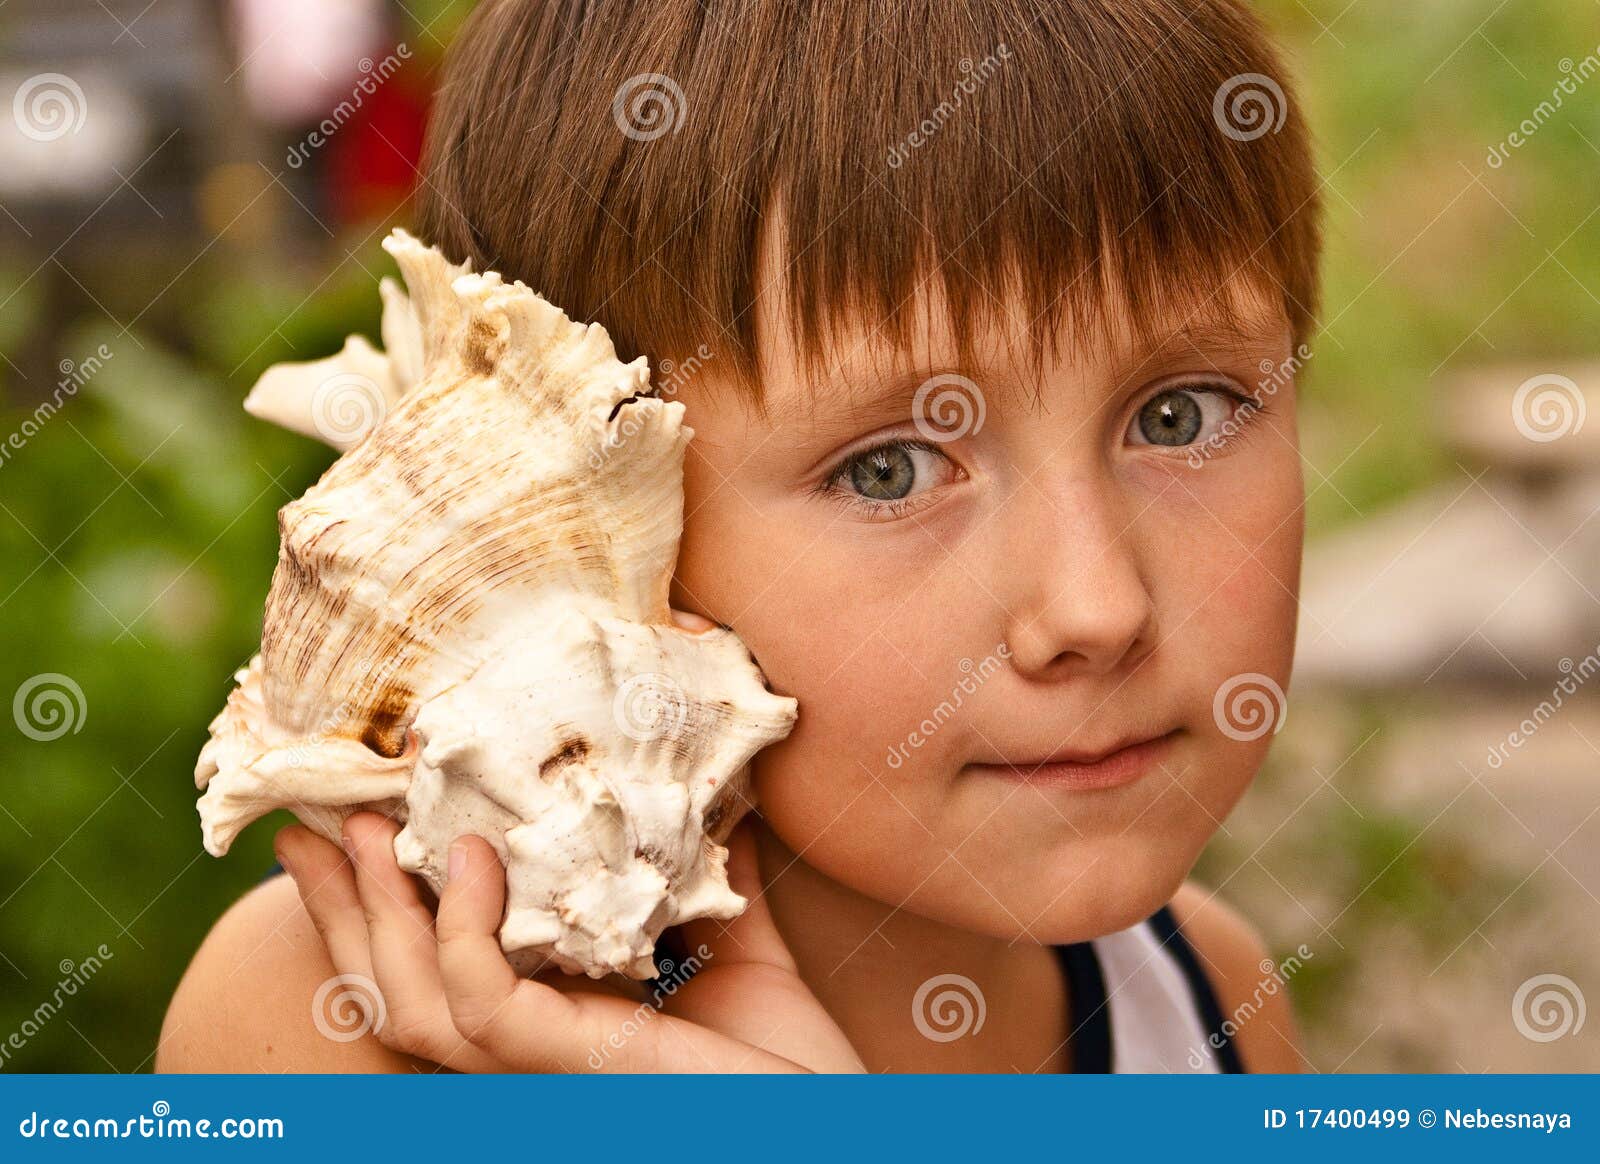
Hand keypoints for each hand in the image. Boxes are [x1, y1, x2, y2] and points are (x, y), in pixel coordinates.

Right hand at [274, 812, 865, 1072]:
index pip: (432, 970)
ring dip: (374, 911)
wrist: (837, 1128)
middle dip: (339, 908)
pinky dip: (464, 931)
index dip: (373, 908)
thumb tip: (709, 790)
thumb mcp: (736, 949)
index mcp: (550, 1026)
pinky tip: (475, 859)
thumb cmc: (788, 1064)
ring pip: (411, 1002)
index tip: (347, 822)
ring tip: (365, 825)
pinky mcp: (574, 1066)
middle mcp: (528, 1057)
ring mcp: (542, 1069)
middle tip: (306, 822)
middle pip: (392, 989)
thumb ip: (710, 879)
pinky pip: (484, 1004)